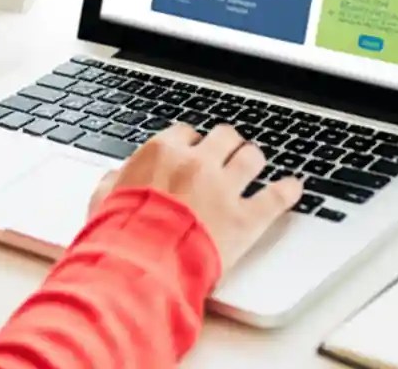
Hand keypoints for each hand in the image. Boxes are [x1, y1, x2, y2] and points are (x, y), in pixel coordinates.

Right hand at [91, 123, 302, 273]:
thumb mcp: (103, 200)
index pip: (185, 133)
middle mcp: (197, 163)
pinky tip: (294, 187)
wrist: (140, 264)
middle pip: (223, 136)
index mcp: (162, 153)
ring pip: (252, 156)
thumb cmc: (119, 235)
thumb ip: (114, 183)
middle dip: (225, 145)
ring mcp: (224, 188)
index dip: (189, 144)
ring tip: (254, 165)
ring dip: (252, 160)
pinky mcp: (246, 218)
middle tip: (225, 155)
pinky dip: (288, 191)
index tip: (190, 152)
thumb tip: (115, 178)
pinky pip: (277, 196)